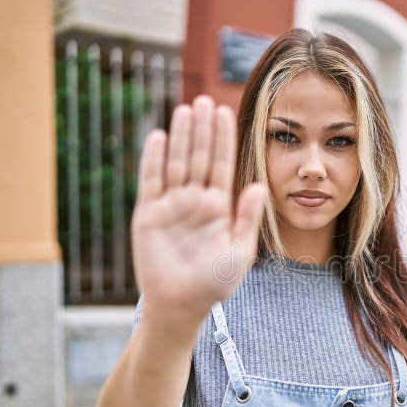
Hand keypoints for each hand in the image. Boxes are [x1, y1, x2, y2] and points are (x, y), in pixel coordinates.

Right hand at [130, 95, 267, 323]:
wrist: (180, 306)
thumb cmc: (213, 284)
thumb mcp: (239, 252)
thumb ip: (248, 219)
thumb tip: (259, 185)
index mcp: (218, 208)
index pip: (220, 165)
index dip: (222, 139)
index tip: (225, 112)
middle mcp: (194, 201)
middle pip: (198, 157)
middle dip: (202, 130)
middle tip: (204, 99)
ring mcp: (170, 206)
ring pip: (176, 163)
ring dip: (180, 137)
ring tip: (186, 109)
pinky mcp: (148, 215)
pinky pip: (151, 182)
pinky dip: (154, 159)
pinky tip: (159, 136)